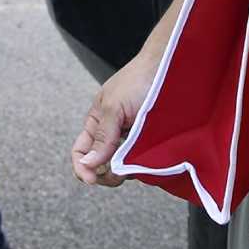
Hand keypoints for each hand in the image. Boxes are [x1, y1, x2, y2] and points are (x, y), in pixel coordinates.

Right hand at [72, 49, 161, 185]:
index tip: (92, 180)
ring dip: (125, 171)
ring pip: (121, 166)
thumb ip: (101, 137)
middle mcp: (111, 133)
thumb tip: (86, 164)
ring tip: (136, 164)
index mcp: (96, 122)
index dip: (82, 168)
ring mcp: (131, 138)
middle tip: (118, 176)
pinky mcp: (149, 142)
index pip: (80, 152)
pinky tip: (147, 161)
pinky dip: (141, 166)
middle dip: (105, 175)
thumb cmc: (137, 80)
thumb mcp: (114, 107)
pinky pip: (140, 161)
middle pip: (100, 165)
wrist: (168, 67)